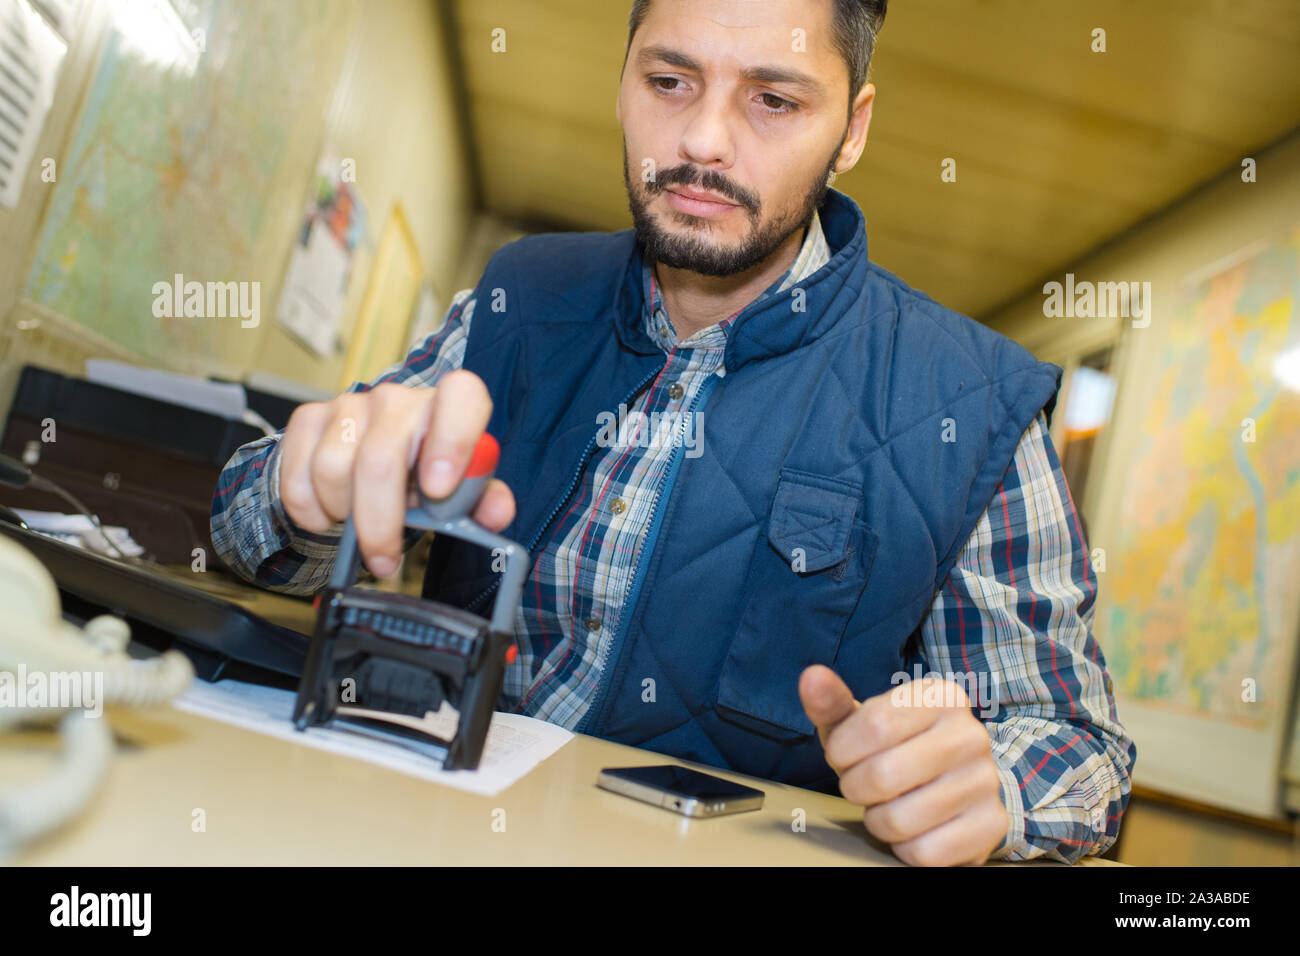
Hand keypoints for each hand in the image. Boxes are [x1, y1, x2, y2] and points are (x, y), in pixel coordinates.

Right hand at [277, 370, 515, 576]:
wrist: (379, 460)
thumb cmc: (428, 473)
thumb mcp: (463, 491)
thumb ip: (484, 501)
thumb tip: (497, 513)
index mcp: (449, 406)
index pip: (460, 396)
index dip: (451, 440)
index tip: (438, 489)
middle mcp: (399, 399)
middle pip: (380, 457)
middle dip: (379, 522)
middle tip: (384, 559)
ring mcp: (350, 404)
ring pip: (332, 468)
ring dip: (343, 514)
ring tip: (359, 524)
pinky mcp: (309, 418)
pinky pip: (296, 471)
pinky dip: (308, 508)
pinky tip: (328, 515)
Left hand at [798, 664, 1008, 865]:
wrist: (957, 781)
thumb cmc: (896, 747)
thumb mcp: (860, 721)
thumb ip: (832, 702)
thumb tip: (811, 678)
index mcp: (942, 697)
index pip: (875, 723)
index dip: (843, 749)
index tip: (843, 755)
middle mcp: (971, 735)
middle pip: (883, 775)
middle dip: (855, 788)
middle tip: (862, 784)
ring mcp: (985, 782)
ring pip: (900, 820)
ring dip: (878, 820)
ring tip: (887, 804)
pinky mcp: (991, 826)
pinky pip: (924, 853)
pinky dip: (905, 848)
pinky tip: (913, 828)